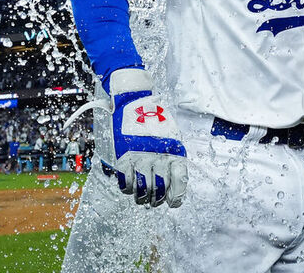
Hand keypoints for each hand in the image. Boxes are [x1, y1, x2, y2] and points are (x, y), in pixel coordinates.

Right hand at [108, 68, 187, 207]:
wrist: (136, 101)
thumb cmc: (156, 120)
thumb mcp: (172, 138)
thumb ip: (174, 159)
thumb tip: (173, 185)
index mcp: (174, 152)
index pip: (179, 183)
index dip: (176, 197)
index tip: (172, 202)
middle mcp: (159, 156)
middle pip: (159, 191)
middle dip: (156, 200)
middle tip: (153, 200)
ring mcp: (141, 157)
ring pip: (142, 190)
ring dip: (141, 198)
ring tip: (141, 196)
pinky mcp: (124, 156)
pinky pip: (125, 182)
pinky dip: (127, 189)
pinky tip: (129, 186)